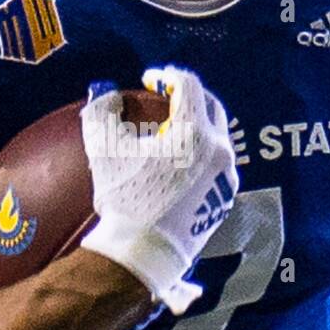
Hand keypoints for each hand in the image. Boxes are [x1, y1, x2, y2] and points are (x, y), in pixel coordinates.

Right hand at [79, 64, 238, 313]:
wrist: (145, 252)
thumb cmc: (125, 199)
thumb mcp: (104, 150)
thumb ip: (102, 112)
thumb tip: (106, 95)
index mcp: (194, 132)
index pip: (189, 85)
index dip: (167, 76)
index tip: (150, 80)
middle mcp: (219, 150)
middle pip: (211, 107)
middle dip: (189, 97)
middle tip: (166, 98)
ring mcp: (226, 176)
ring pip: (217, 137)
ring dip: (198, 126)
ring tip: (172, 130)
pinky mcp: (225, 197)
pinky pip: (217, 164)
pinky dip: (202, 153)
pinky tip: (180, 161)